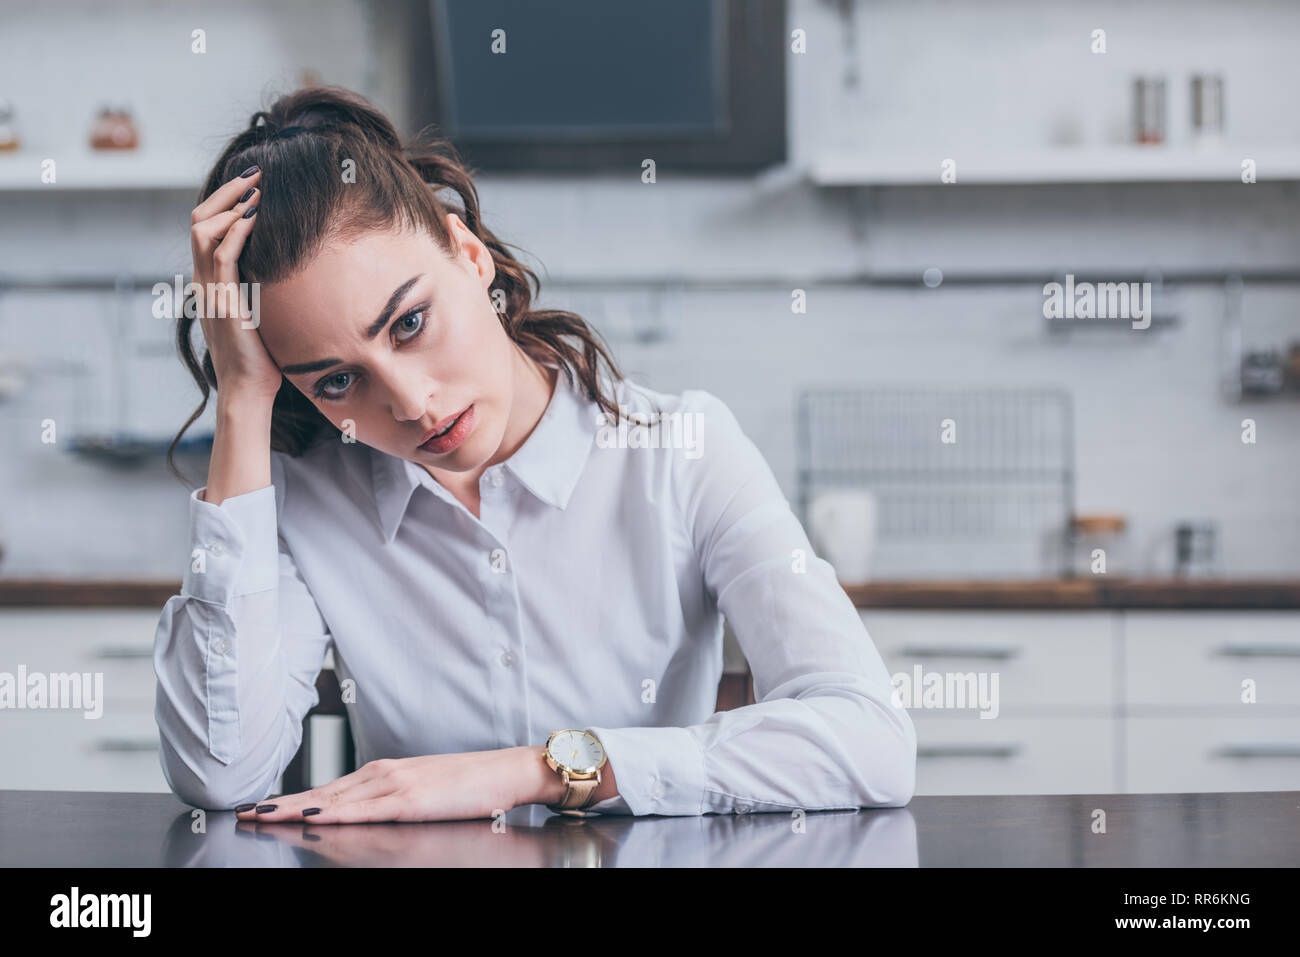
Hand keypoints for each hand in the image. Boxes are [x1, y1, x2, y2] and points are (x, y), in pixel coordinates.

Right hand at [188, 165, 282, 404]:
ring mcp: (210, 291)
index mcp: (209, 281)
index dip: (224, 201)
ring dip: (232, 204)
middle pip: (199, 220)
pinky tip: (256, 217)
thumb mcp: (259, 310)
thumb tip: (283, 265)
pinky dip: (237, 232)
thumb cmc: (260, 355)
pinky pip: (223, 257)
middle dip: (227, 192)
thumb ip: (260, 286)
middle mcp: (204, 281)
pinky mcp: (224, 302)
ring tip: (258, 189)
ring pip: (204, 231)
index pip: (204, 227)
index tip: (253, 184)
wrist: (248, 389)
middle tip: (257, 174)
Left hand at [235, 749, 537, 823]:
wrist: (507, 770)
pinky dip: (334, 812)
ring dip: (295, 807)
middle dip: (281, 803)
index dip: (291, 798)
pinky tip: (313, 816)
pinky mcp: (410, 800)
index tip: (260, 805)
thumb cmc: (472, 783)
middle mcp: (383, 773)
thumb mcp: (424, 789)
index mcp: (384, 771)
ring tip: (263, 814)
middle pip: (321, 792)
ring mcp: (395, 785)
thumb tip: (364, 813)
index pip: (328, 788)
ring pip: (333, 799)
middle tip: (244, 811)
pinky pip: (364, 809)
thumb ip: (391, 800)